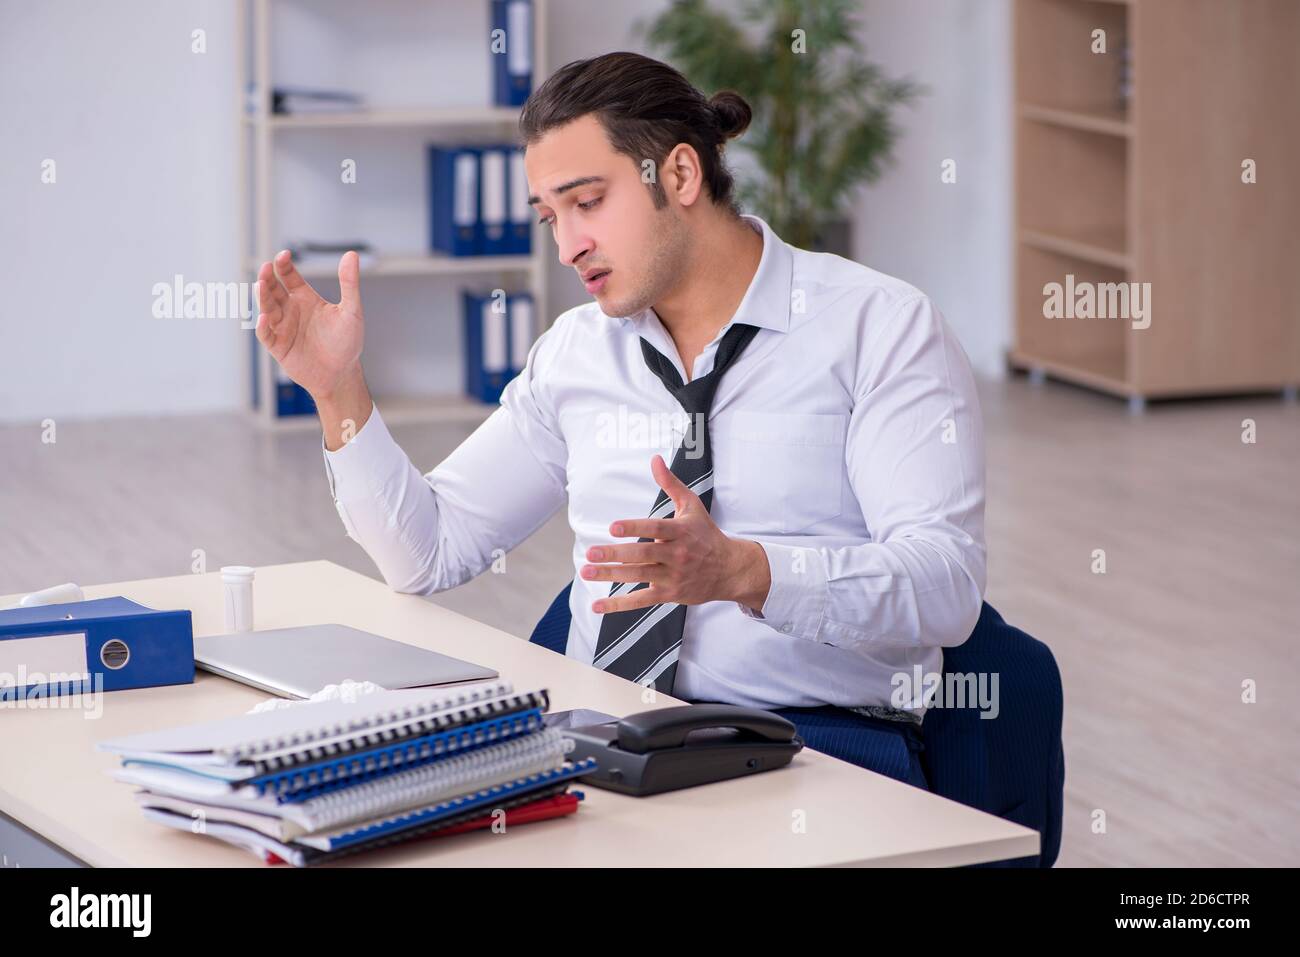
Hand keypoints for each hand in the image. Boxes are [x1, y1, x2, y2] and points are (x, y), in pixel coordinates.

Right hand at [254, 250, 364, 400]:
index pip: (289, 277)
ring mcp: (282, 328)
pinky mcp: (278, 347)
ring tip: (261, 285)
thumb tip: (352, 254)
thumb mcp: (351, 311)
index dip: (284, 265)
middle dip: (268, 278)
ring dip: (262, 297)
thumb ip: (349, 283)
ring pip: (267, 308)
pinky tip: (266, 317)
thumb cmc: (347, 342)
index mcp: (306, 299)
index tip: (283, 255)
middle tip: (266, 268)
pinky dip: (264, 326)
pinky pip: (266, 334)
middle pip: (273, 289)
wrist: (341, 374)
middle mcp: (291, 310)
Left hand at [582, 455, 771, 613]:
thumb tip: (655, 459)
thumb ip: (671, 483)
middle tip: (591, 552)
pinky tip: (597, 606)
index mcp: (681, 531)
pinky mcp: (669, 594)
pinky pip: (641, 601)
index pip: (655, 528)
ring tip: (587, 571)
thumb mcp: (692, 506)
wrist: (730, 570)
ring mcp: (673, 576)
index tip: (613, 527)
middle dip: (616, 555)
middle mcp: (677, 555)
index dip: (634, 527)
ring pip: (639, 576)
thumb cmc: (706, 534)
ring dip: (611, 575)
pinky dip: (619, 605)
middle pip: (643, 555)